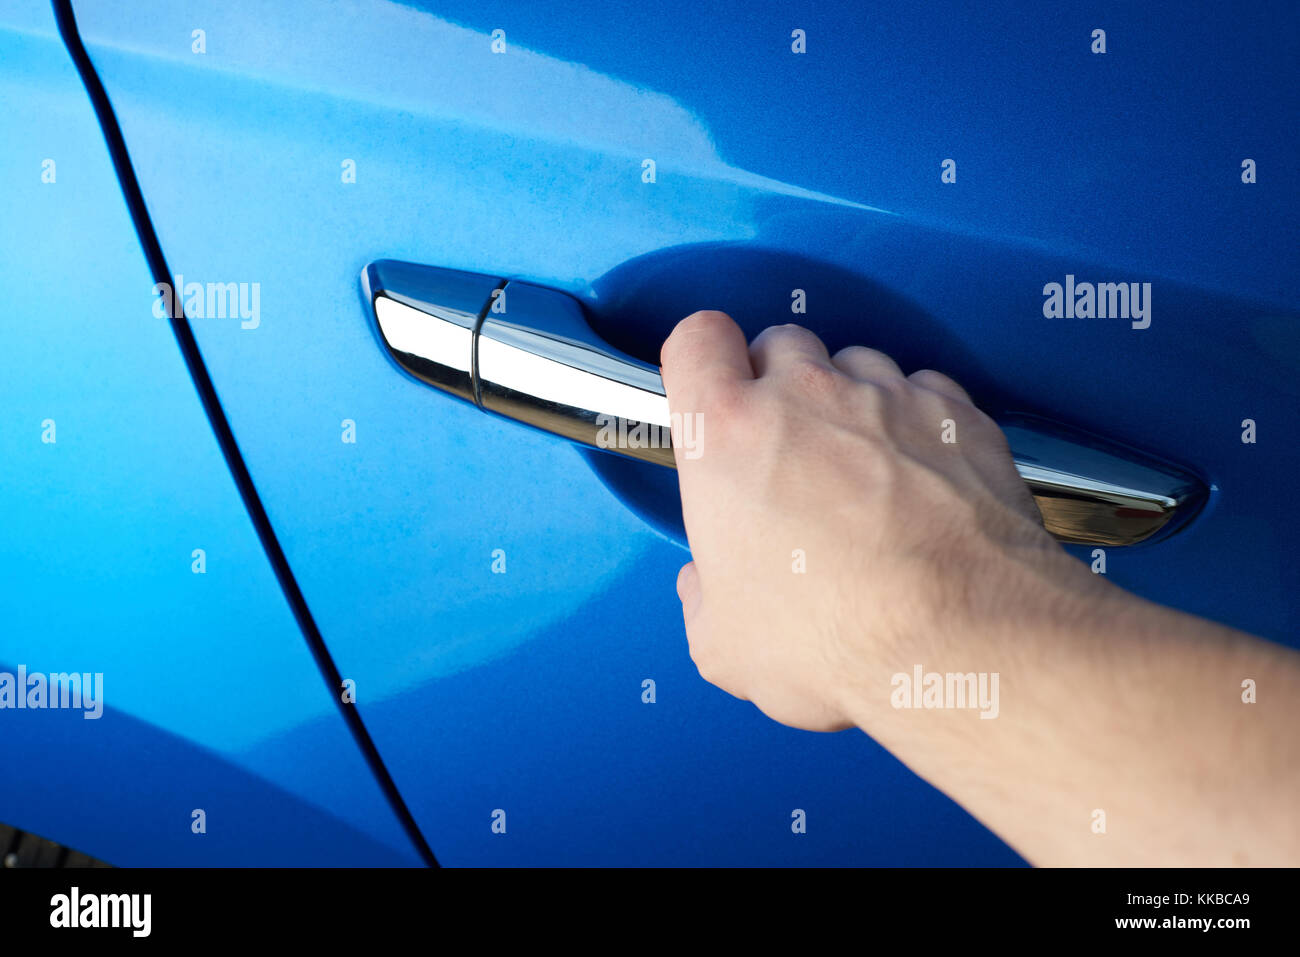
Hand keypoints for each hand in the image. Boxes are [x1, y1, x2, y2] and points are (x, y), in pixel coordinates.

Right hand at [660, 310, 1094, 731]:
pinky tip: (918, 482)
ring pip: (856, 366)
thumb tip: (710, 588)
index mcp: (728, 435)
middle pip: (780, 344)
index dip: (701, 363)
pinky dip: (916, 425)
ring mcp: (889, 397)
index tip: (708, 390)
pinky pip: (925, 394)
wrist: (964, 643)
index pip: (696, 340)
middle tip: (785, 452)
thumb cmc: (842, 637)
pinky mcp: (958, 415)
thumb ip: (703, 593)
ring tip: (859, 476)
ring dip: (850, 405)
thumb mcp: (723, 642)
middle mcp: (808, 396)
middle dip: (779, 386)